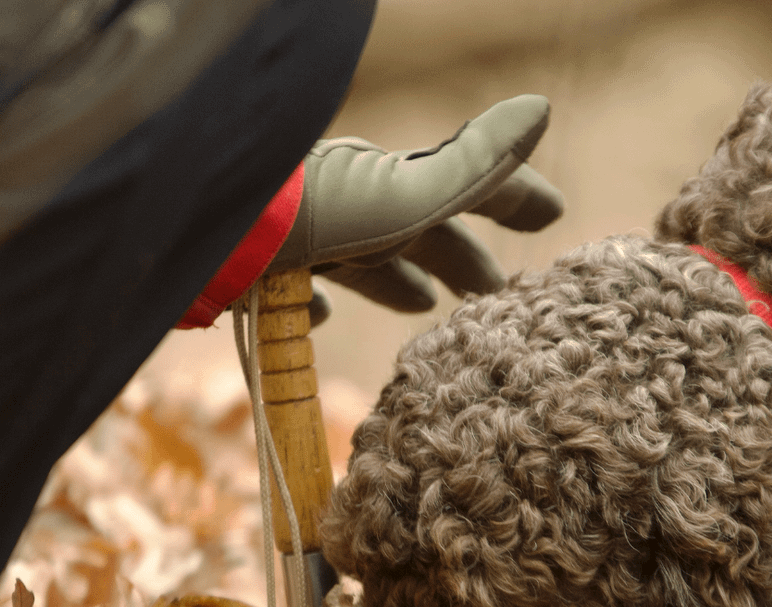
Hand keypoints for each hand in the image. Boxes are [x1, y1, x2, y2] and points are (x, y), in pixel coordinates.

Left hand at [269, 94, 563, 313]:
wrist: (203, 234)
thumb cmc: (312, 218)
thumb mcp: (405, 194)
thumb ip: (471, 164)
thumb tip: (541, 109)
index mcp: (394, 187)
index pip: (470, 185)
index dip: (515, 197)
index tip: (554, 215)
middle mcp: (353, 206)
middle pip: (421, 230)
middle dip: (464, 256)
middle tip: (500, 292)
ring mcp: (303, 239)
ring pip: (365, 259)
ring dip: (401, 279)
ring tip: (426, 309)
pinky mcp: (256, 276)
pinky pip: (296, 288)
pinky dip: (319, 301)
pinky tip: (322, 317)